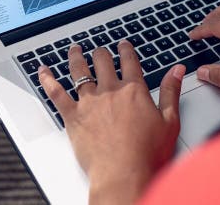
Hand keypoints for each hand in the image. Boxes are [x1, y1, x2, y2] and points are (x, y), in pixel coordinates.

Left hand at [38, 41, 184, 204]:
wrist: (123, 174)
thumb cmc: (146, 154)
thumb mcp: (169, 121)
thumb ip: (171, 92)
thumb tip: (176, 70)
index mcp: (134, 90)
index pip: (129, 61)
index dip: (126, 50)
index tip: (123, 45)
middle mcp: (110, 91)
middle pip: (103, 62)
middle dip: (101, 52)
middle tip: (100, 50)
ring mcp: (89, 102)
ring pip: (79, 71)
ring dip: (76, 57)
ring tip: (74, 50)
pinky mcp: (73, 116)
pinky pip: (56, 93)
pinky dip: (48, 80)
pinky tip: (43, 71)